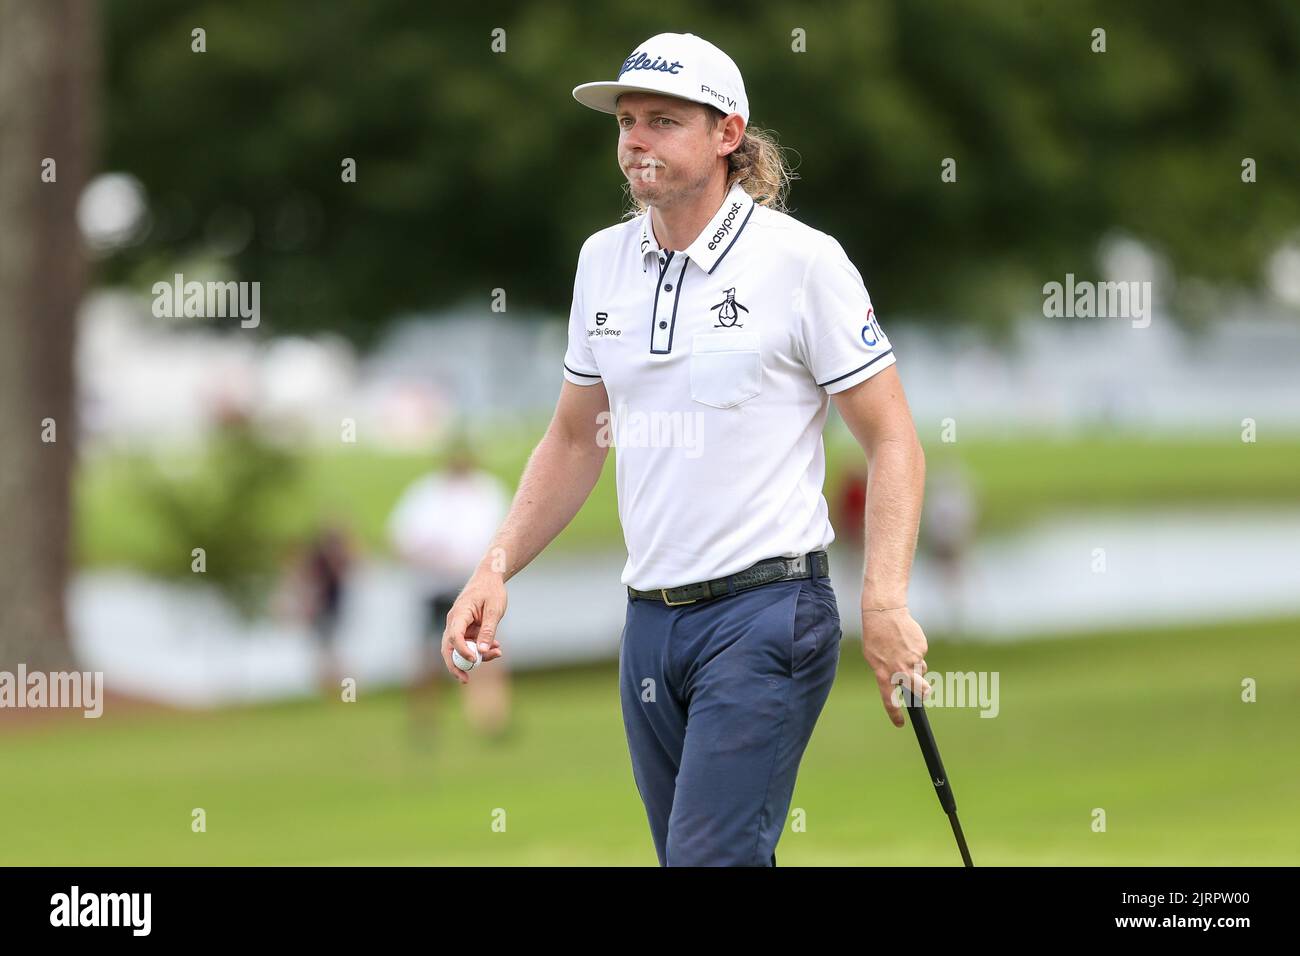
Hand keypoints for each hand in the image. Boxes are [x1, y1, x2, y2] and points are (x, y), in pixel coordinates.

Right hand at [441, 571, 507, 683]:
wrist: (489, 578)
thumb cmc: (491, 591)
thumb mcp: (494, 610)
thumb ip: (488, 630)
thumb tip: (482, 650)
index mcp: (459, 613)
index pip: (454, 635)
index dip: (461, 650)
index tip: (474, 659)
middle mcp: (454, 621)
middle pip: (448, 648)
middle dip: (456, 665)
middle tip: (466, 680)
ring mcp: (458, 626)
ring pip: (460, 649)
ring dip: (476, 656)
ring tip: (498, 652)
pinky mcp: (465, 629)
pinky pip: (469, 644)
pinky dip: (480, 649)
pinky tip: (496, 648)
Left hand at [860, 606, 930, 726]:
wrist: (885, 612)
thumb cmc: (876, 636)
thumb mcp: (874, 658)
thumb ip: (886, 672)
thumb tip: (900, 682)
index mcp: (884, 673)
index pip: (889, 700)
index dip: (895, 714)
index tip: (899, 724)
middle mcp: (900, 669)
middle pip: (921, 690)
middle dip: (924, 693)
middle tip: (923, 692)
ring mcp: (912, 659)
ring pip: (921, 670)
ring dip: (916, 666)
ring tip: (903, 650)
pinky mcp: (921, 648)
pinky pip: (921, 656)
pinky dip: (915, 651)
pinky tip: (906, 640)